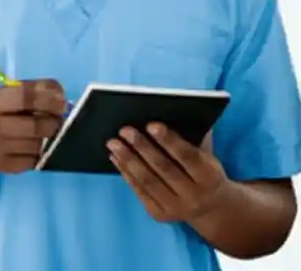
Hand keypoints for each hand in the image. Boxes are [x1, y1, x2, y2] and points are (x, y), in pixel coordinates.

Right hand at [0, 79, 66, 172]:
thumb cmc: (2, 114)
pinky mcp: (2, 165)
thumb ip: (35, 89)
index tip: (63, 101)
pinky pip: (33, 161)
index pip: (24, 97)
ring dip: (48, 140)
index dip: (47, 99)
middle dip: (53, 123)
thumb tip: (59, 94)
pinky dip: (40, 155)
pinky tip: (35, 148)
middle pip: (33, 126)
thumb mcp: (11, 94)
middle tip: (59, 121)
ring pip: (36, 146)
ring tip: (46, 134)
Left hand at [109, 123, 228, 222]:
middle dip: (142, 148)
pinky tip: (115, 158)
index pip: (188, 157)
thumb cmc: (205, 171)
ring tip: (113, 143)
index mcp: (210, 178)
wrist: (213, 209)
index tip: (151, 124)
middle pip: (164, 169)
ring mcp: (177, 208)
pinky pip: (140, 192)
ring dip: (128, 160)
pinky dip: (126, 173)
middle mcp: (195, 196)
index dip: (169, 140)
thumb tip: (170, 111)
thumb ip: (193, 139)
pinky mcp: (160, 215)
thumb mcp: (208, 157)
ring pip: (148, 181)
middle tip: (125, 130)